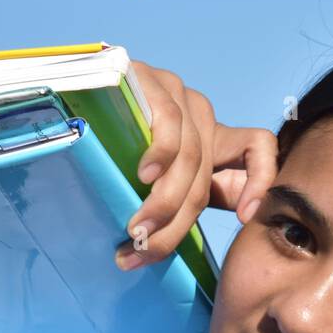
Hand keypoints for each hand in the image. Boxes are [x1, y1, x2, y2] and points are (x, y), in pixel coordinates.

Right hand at [115, 60, 278, 269]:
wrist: (72, 95)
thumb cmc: (115, 143)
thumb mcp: (157, 175)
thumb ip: (187, 194)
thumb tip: (201, 231)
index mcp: (213, 138)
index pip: (259, 147)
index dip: (260, 182)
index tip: (244, 218)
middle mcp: (201, 115)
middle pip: (205, 177)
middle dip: (176, 225)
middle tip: (144, 252)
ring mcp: (178, 95)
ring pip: (189, 158)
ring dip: (162, 203)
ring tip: (136, 229)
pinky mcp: (152, 79)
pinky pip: (167, 121)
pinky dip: (160, 155)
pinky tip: (142, 175)